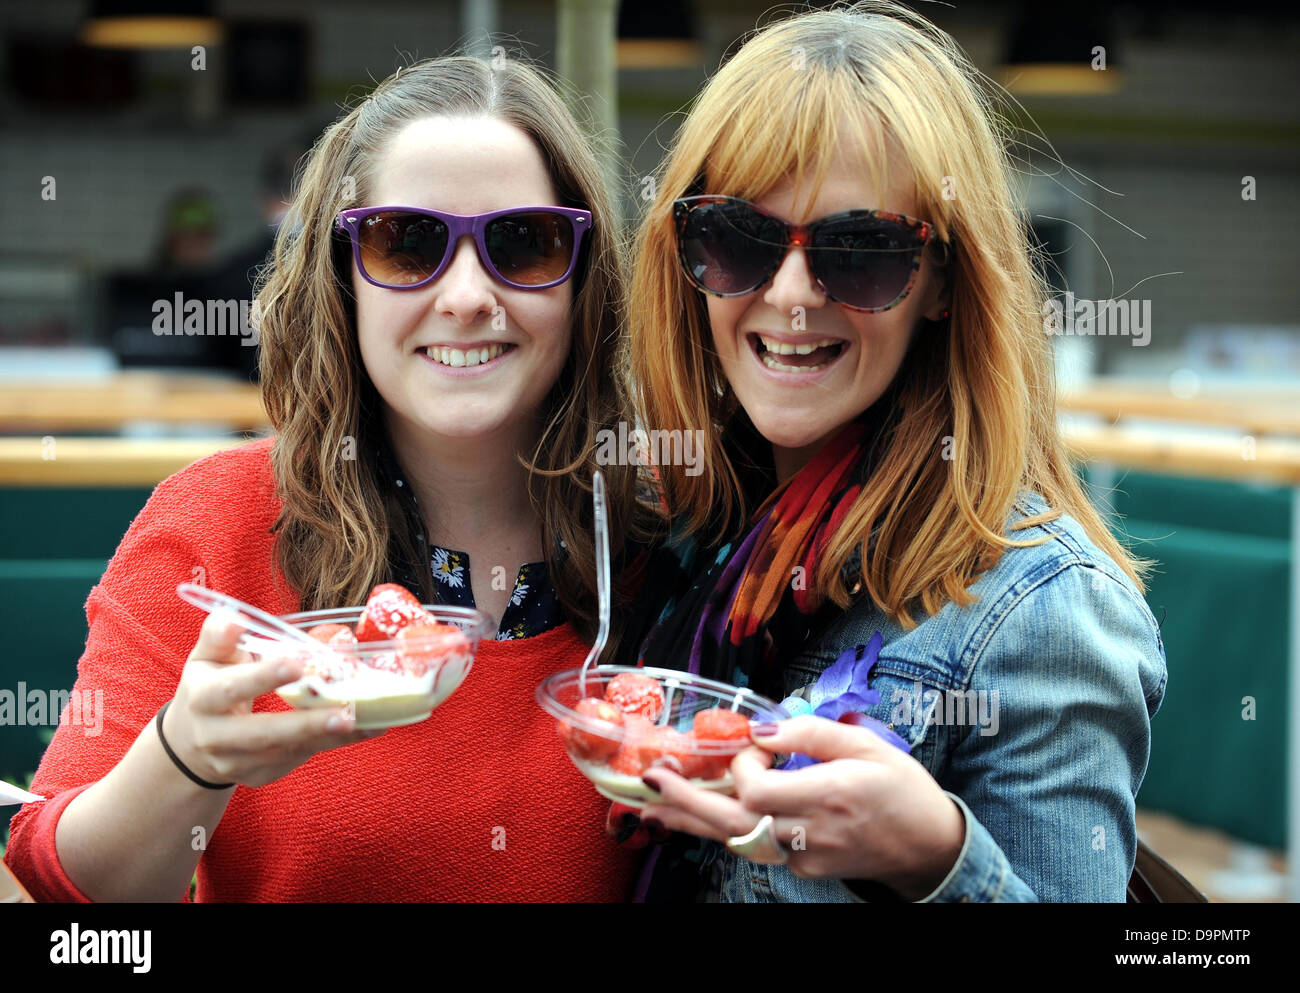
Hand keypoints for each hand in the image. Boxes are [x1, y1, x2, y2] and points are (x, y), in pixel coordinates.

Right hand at [162, 612, 384, 788]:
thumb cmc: (209, 684)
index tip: (295, 664)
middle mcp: (214, 736)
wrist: (191, 741)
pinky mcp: (257, 775)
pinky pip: (297, 759)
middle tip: (344, 713)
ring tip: (364, 721)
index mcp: (202, 698)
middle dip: (304, 724)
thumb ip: (220, 636)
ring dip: (328, 737)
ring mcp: (235, 762)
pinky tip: (364, 729)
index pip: (232, 688)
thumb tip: (234, 618)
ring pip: (286, 751)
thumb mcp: (207, 657)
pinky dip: (332, 744)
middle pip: (261, 733)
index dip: (262, 677)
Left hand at [639, 715, 963, 900]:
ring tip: (650, 806)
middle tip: (650, 780)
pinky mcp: (802, 866)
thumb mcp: (866, 745)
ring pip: (735, 840)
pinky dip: (724, 829)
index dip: (742, 764)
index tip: (753, 743)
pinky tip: (698, 815)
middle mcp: (810, 832)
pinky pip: (755, 846)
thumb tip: (761, 728)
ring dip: (691, 821)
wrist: (928, 847)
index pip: (759, 790)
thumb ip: (811, 734)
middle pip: (732, 823)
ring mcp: (803, 856)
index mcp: (828, 795)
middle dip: (685, 802)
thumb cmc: (901, 788)